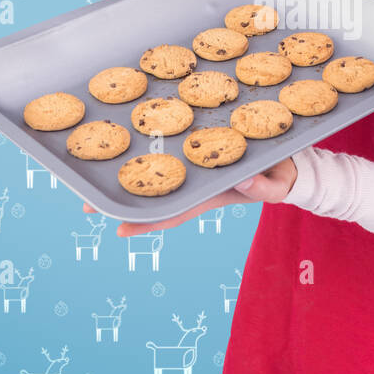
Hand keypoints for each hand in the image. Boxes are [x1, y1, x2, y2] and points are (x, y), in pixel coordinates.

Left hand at [83, 156, 297, 236]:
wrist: (287, 165)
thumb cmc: (280, 178)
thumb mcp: (276, 185)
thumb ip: (265, 187)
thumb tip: (245, 179)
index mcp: (210, 195)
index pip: (173, 213)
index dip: (147, 223)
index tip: (118, 230)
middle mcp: (195, 184)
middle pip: (154, 198)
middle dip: (122, 204)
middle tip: (86, 206)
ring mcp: (194, 168)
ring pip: (156, 176)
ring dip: (128, 177)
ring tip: (96, 178)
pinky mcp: (200, 149)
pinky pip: (169, 152)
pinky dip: (149, 151)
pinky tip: (131, 143)